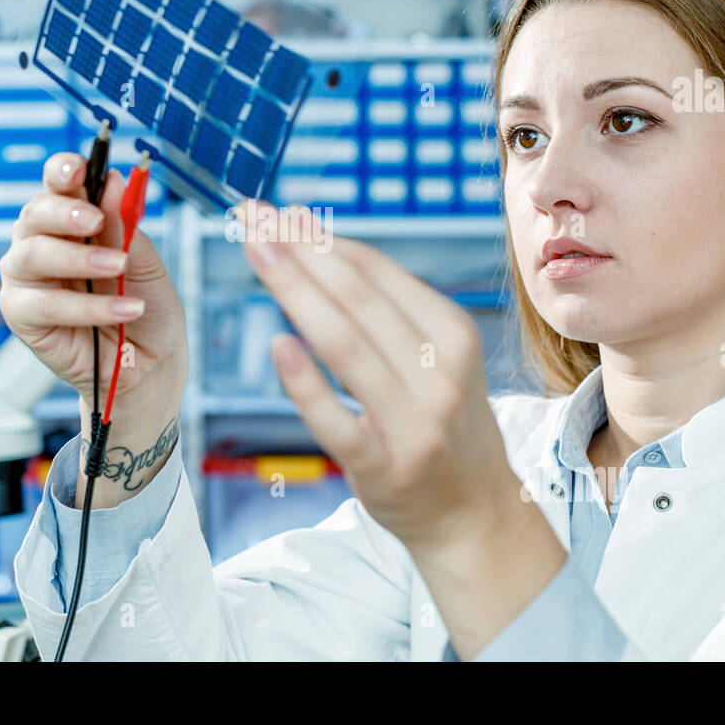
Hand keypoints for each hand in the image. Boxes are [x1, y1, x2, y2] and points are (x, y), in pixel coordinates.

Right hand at [0, 152, 187, 425]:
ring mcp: (27, 278)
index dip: (62, 171)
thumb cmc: (147, 310)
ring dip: (77, 259)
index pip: (58, 184)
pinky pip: (44, 303)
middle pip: (35, 212)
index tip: (79, 169)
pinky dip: (86, 307)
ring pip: (32, 254)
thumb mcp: (146, 264)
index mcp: (73, 221)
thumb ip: (126, 227)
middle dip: (64, 212)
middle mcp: (42, 242)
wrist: (150, 366)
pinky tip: (122, 309)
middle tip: (96, 222)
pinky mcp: (22, 315)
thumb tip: (112, 181)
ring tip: (117, 268)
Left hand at [235, 201, 520, 558]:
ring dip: (293, 291)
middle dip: (298, 250)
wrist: (473, 512)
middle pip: (357, 298)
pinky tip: (277, 343)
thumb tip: (316, 242)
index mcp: (453, 334)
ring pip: (345, 346)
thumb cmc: (442, 420)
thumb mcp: (440, 356)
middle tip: (251, 218)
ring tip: (254, 253)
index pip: (377, 271)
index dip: (321, 237)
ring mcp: (414, 422)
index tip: (276, 213)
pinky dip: (305, 382)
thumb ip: (386, 310)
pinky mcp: (383, 467)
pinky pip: (337, 419)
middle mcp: (440, 373)